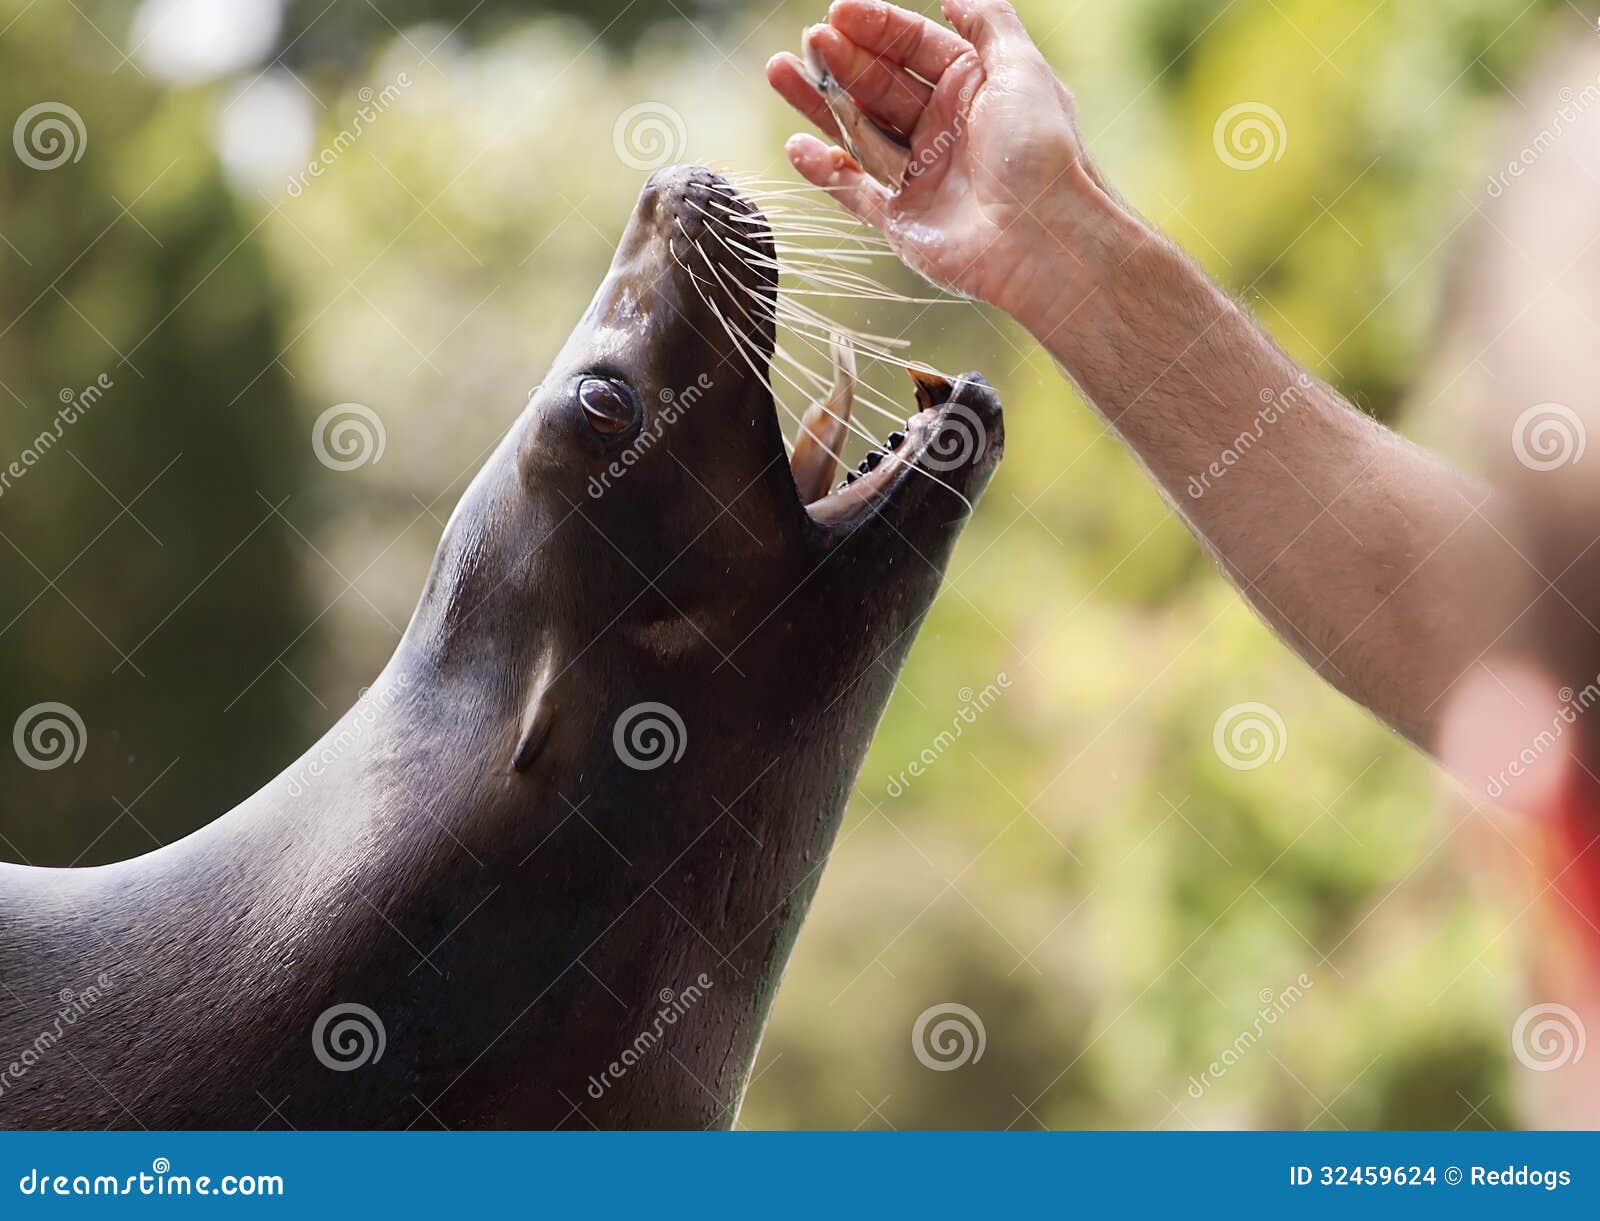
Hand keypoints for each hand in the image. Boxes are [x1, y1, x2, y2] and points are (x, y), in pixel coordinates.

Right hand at [767, 0, 1128, 328]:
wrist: (1043, 240)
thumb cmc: (1040, 152)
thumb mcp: (1022, 68)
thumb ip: (988, 23)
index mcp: (972, 88)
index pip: (913, 47)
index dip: (875, 27)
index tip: (837, 13)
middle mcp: (943, 128)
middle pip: (879, 84)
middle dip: (842, 60)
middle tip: (809, 43)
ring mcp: (918, 174)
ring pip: (857, 130)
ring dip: (819, 102)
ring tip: (781, 72)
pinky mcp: (900, 220)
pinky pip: (852, 189)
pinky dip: (823, 169)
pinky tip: (798, 144)